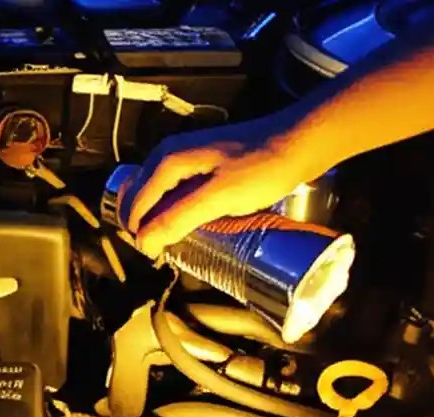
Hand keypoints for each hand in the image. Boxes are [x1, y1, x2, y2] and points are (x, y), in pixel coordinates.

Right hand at [127, 113, 325, 257]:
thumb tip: (144, 242)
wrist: (298, 141)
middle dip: (139, 223)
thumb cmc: (262, 168)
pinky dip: (168, 205)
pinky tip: (182, 220)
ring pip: (152, 191)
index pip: (136, 204)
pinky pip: (170, 187)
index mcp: (167, 161)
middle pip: (137, 195)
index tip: (153, 257)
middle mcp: (168, 154)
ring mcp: (183, 155)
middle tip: (156, 250)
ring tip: (165, 240)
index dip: (138, 233)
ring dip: (153, 215)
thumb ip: (179, 217)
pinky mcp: (200, 161)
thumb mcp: (219, 197)